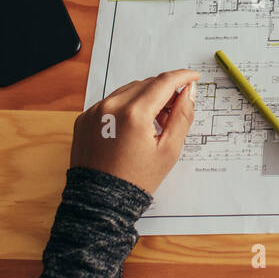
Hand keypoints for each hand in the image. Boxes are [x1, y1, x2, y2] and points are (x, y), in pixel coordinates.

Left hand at [70, 69, 199, 194]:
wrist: (100, 201)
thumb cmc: (136, 179)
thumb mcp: (169, 150)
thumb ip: (182, 115)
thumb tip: (189, 91)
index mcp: (134, 114)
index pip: (164, 82)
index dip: (182, 76)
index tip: (193, 77)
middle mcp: (111, 107)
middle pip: (146, 84)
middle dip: (165, 91)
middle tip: (175, 109)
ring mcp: (95, 111)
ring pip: (129, 90)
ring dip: (146, 97)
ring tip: (155, 121)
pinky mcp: (85, 118)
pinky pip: (111, 102)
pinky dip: (127, 106)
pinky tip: (134, 126)